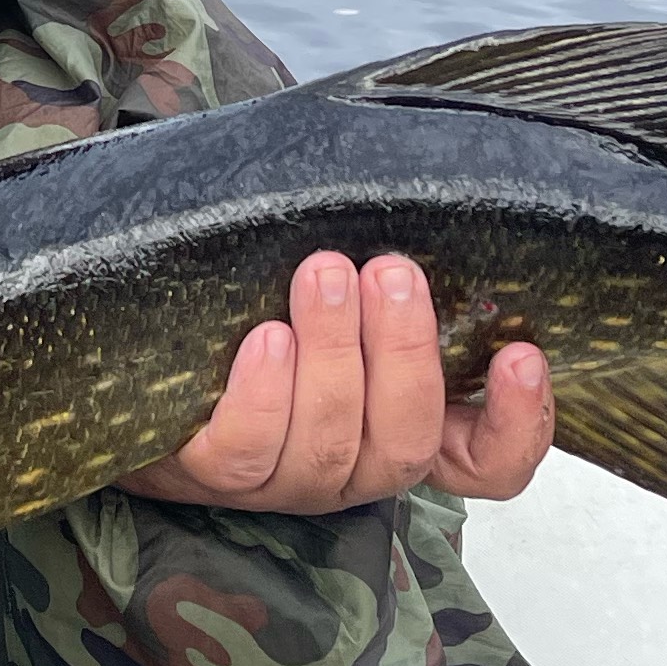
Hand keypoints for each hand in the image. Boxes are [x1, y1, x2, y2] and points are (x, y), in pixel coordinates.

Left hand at [123, 252, 553, 518]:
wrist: (143, 368)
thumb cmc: (259, 312)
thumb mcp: (337, 297)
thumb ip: (383, 278)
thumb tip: (418, 187)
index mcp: (401, 429)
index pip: (489, 463)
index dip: (519, 425)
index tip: (524, 355)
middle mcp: (353, 466)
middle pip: (404, 441)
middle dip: (405, 354)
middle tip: (392, 272)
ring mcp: (285, 478)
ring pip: (327, 441)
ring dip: (332, 354)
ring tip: (323, 274)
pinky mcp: (213, 476)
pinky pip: (246, 451)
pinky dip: (262, 394)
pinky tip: (265, 338)